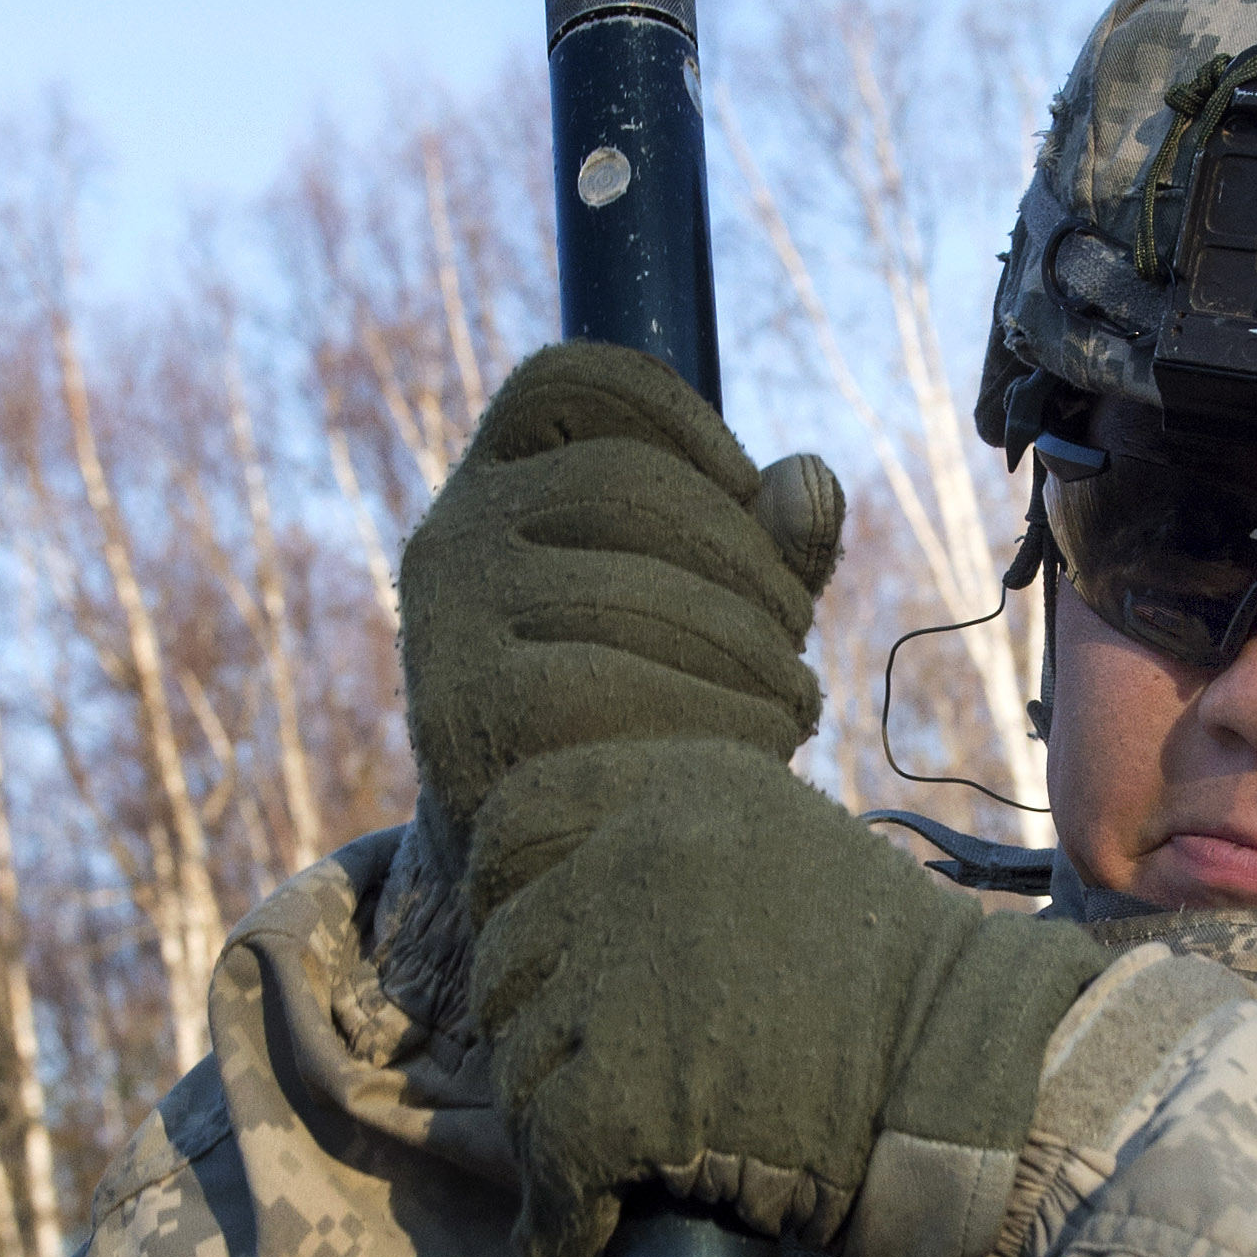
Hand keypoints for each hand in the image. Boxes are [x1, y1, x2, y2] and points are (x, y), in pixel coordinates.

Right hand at [397, 340, 844, 843]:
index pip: (579, 383)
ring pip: (632, 589)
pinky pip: (615, 684)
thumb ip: (766, 542)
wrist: (551, 873)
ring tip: (790, 709)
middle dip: (749, 562)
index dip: (686, 421)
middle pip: (628, 485)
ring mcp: (447, 622)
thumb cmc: (648, 719)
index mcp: (502, 483)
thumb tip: (810, 484)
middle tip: (796, 643)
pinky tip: (755, 759)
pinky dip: (717, 721)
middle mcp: (453, 535)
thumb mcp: (713, 608)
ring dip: (752, 654)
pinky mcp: (466, 711)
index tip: (756, 495)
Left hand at [467, 747, 1110, 1256]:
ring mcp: (627, 971)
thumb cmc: (912, 995)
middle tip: (584, 1089)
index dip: (510, 902)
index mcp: (685, 789)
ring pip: (522, 1063)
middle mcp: (641, 857)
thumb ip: (692, 864)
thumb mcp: (799, 864)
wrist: (981, 1080)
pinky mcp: (627, 1087)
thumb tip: (581, 909)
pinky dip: (555, 1216)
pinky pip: (549, 1157)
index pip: (519, 824)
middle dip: (536, 1033)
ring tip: (599, 1170)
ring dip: (551, 1129)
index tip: (535, 967)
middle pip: (511, 957)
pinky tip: (571, 1242)